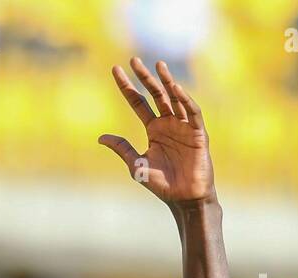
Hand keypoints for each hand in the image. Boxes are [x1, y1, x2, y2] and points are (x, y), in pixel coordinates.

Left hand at [99, 58, 215, 207]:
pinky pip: (191, 113)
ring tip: (157, 66)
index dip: (127, 87)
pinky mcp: (198, 133)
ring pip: (174, 99)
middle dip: (145, 78)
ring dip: (166, 82)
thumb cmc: (161, 183)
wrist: (184, 198)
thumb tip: (100, 137)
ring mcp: (183, 126)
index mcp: (153, 129)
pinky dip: (185, 100)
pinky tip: (175, 88)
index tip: (115, 70)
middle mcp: (168, 123)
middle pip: (155, 95)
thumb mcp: (136, 164)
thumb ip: (122, 148)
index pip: (138, 102)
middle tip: (134, 60)